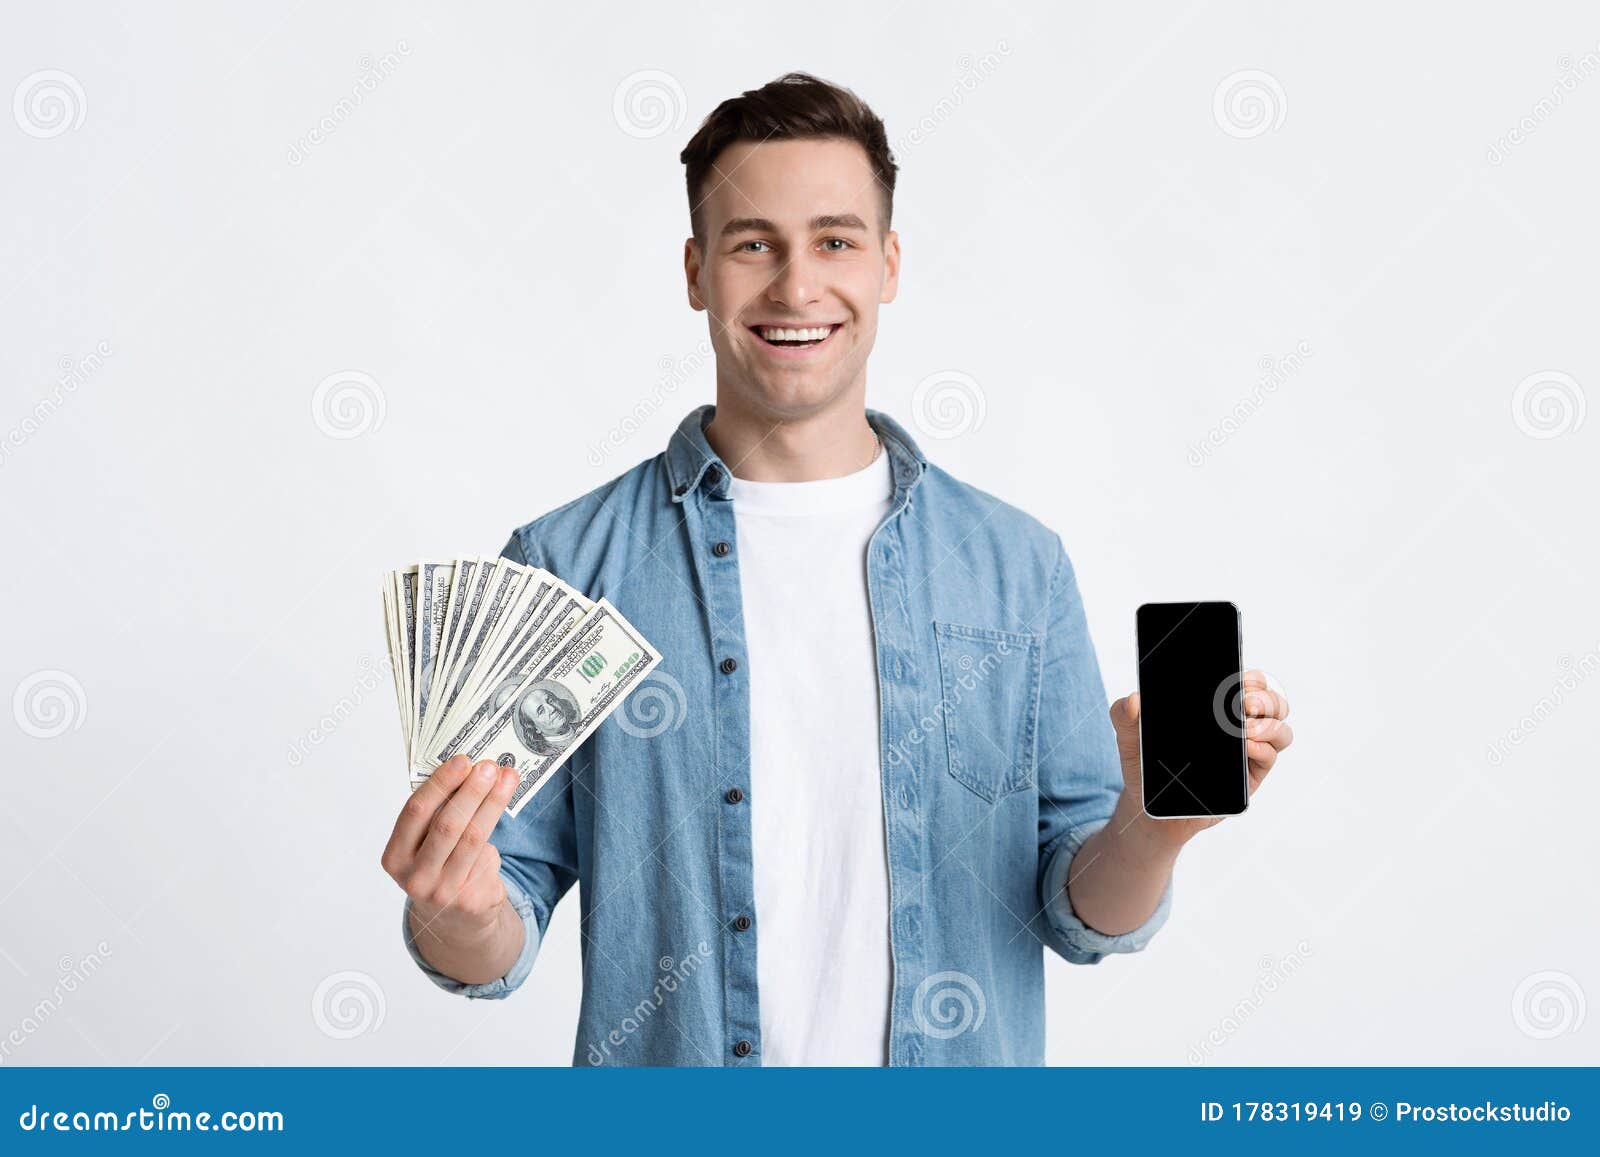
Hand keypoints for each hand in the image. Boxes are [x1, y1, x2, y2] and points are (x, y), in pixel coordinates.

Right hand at [381, 755, 517, 934]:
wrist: (453, 919)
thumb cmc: (438, 866)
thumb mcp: (424, 845)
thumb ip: (436, 813)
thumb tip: (467, 768)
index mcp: (394, 857)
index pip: (416, 812)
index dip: (440, 783)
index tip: (462, 760)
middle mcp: (415, 877)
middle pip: (448, 824)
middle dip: (471, 791)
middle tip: (489, 766)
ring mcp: (443, 892)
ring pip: (474, 837)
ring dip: (494, 802)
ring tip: (507, 777)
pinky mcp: (471, 900)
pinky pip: (487, 856)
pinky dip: (494, 837)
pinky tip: (497, 822)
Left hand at [1108, 669, 1293, 850]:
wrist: (1150, 808)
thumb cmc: (1146, 765)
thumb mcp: (1130, 737)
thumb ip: (1124, 715)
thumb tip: (1133, 699)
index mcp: (1217, 708)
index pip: (1248, 683)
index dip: (1252, 678)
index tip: (1240, 679)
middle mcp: (1239, 726)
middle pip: (1272, 702)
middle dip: (1265, 697)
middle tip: (1243, 703)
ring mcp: (1248, 752)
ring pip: (1280, 728)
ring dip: (1269, 723)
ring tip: (1243, 729)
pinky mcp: (1250, 776)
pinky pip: (1270, 757)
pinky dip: (1263, 749)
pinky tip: (1245, 748)